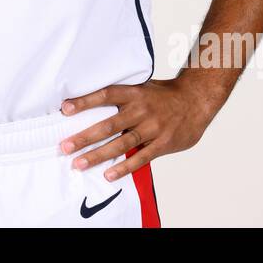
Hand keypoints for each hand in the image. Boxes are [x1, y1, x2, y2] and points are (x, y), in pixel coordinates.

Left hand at [58, 79, 213, 180]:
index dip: (85, 102)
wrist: (197, 101)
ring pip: (121, 144)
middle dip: (84, 137)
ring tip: (79, 164)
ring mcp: (152, 128)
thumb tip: (90, 103)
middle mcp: (141, 110)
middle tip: (65, 147)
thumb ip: (121, 97)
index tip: (65, 109)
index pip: (105, 95)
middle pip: (108, 125)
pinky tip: (109, 175)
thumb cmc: (164, 96)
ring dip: (98, 155)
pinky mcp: (163, 144)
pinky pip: (141, 158)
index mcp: (134, 93)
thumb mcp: (142, 88)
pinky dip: (124, 167)